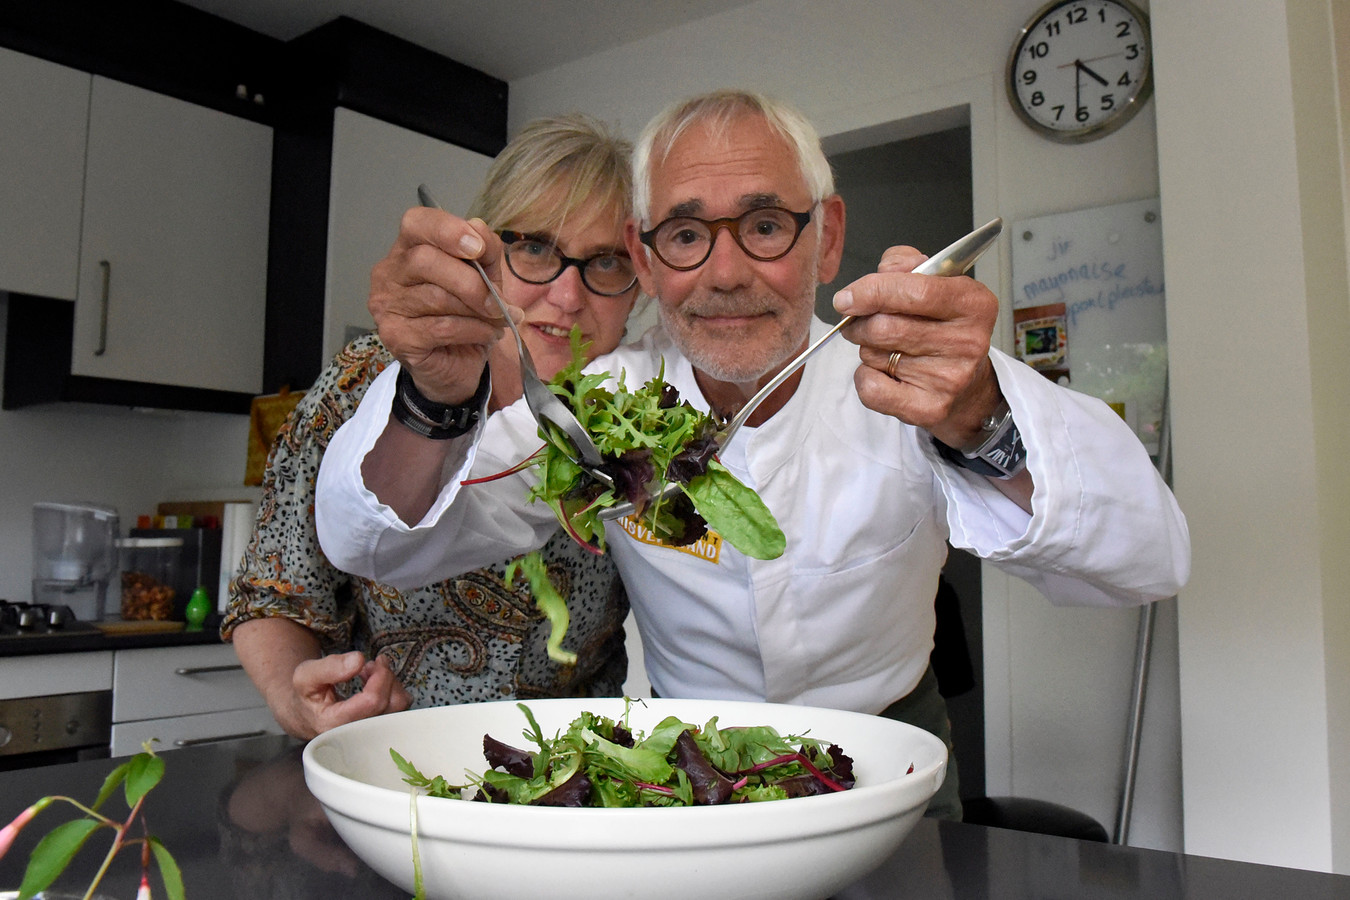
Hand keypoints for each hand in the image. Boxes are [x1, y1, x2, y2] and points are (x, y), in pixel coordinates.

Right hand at [283, 651, 411, 738]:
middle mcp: (356, 734)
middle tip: (371, 664)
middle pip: (390, 703)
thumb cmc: (306, 695)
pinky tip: (377, 684)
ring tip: (372, 673)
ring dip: (391, 682)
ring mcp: (370, 732)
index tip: (371, 663)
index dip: (379, 677)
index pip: (372, 702)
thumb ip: (329, 667)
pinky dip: (394, 690)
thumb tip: (358, 661)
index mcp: (335, 724)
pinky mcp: (380, 727)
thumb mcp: (306, 676)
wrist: (306, 713)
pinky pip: (401, 708)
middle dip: (384, 676)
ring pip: (399, 706)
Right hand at [369, 206, 514, 403]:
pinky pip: (442, 327)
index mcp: (408, 248)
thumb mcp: (483, 278)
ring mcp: (388, 306)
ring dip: (478, 311)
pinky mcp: (396, 337)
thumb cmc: (465, 314)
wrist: (456, 365)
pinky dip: (474, 330)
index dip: (447, 230)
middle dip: (471, 282)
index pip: (416, 223)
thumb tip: (481, 235)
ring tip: (497, 321)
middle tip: (499, 303)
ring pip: (437, 297)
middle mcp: (389, 274)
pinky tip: (487, 335)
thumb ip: (484, 253)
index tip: (478, 248)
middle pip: (425, 260)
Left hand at [833, 245, 1003, 449]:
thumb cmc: (944, 327)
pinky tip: (883, 372)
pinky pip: (871, 387)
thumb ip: (906, 265)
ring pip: (874, 355)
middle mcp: (968, 341)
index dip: (872, 291)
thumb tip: (880, 273)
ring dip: (867, 348)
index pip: (915, 291)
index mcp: (973, 303)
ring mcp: (950, 378)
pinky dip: (865, 377)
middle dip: (860, 323)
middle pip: (886, 326)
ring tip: (887, 347)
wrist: (967, 386)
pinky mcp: (930, 409)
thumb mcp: (936, 283)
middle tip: (861, 323)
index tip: (846, 297)